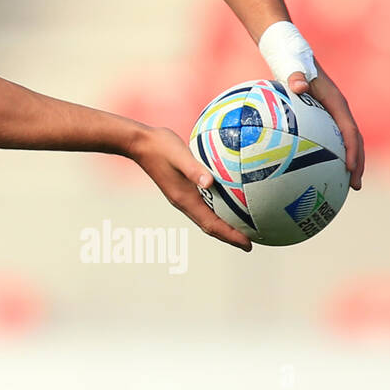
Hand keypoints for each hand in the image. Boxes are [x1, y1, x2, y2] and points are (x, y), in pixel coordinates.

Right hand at [129, 124, 252, 251]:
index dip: (230, 236)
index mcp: (185, 199)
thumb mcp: (180, 155)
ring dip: (223, 227)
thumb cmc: (160, 146)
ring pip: (206, 218)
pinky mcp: (181, 189)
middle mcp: (184, 202)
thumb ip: (194, 169)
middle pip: (210, 227)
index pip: (211, 225)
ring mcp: (182, 196)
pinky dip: (216, 213)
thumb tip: (210, 182)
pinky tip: (227, 204)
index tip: (248, 246)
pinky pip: (203, 206)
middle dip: (229, 237)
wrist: (139, 143)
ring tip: (241, 230)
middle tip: (249, 245)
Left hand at [286, 63, 363, 190]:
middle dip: (358, 164)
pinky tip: (321, 173)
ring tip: (347, 186)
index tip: (349, 168)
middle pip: (355, 142)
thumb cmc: (293, 63)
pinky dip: (332, 156)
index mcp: (336, 103)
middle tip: (355, 186)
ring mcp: (334, 116)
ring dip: (350, 163)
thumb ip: (295, 76)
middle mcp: (339, 111)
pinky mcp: (324, 120)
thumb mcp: (293, 67)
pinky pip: (332, 141)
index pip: (349, 131)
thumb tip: (298, 86)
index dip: (352, 150)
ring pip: (347, 143)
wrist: (294, 57)